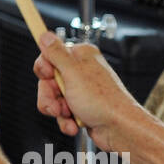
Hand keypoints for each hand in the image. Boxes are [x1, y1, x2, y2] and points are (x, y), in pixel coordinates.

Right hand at [33, 31, 142, 153]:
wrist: (119, 127)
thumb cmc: (103, 101)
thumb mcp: (73, 72)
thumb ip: (56, 53)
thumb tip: (45, 35)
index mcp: (80, 57)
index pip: (50, 55)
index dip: (45, 69)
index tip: (48, 76)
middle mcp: (81, 72)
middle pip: (48, 80)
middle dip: (49, 96)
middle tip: (57, 104)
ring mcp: (80, 91)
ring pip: (53, 99)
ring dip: (57, 111)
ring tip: (68, 115)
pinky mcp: (81, 108)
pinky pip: (62, 113)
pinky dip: (66, 121)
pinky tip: (74, 124)